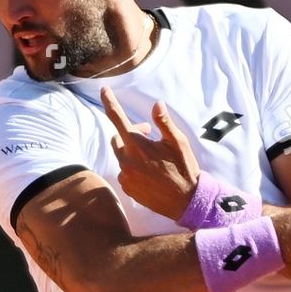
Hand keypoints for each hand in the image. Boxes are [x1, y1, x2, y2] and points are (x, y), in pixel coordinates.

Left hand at [101, 86, 200, 220]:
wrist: (187, 201)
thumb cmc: (184, 169)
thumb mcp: (178, 142)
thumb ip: (164, 122)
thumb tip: (157, 104)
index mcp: (137, 144)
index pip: (117, 117)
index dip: (109, 101)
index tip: (103, 90)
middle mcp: (126, 160)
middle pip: (117, 138)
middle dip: (130, 133)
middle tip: (149, 135)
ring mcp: (126, 176)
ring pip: (122, 157)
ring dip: (132, 153)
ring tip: (152, 158)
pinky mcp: (128, 189)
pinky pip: (125, 174)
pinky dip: (133, 169)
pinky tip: (149, 173)